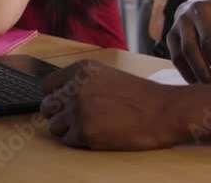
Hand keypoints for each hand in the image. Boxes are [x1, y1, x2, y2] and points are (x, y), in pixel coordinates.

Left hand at [40, 60, 183, 149]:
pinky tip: (99, 134)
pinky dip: (80, 141)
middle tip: (80, 118)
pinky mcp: (84, 131)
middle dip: (60, 114)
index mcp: (82, 69)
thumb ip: (84, 82)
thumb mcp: (109, 76)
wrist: (162, 111)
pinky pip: (67, 140)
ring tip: (92, 127)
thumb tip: (61, 95)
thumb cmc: (141, 95)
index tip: (65, 103)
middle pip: (47, 107)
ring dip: (69, 129)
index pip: (48, 85)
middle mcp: (76, 87)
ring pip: (54, 126)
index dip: (56, 97)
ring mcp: (78, 109)